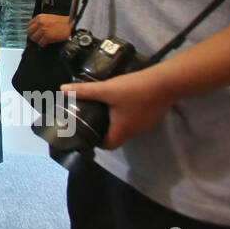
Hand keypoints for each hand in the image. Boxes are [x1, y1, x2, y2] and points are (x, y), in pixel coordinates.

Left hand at [26, 13, 71, 46]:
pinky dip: (43, 44)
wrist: (72, 24)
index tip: (33, 34)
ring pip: (34, 39)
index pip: (29, 26)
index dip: (31, 31)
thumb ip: (41, 22)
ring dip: (38, 41)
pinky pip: (41, 43)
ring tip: (44, 40)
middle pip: (30, 32)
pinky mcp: (47, 36)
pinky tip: (47, 42)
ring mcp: (43, 29)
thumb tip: (35, 30)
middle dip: (33, 37)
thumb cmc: (63, 22)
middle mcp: (40, 22)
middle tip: (38, 39)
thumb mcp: (49, 18)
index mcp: (40, 17)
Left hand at [61, 68, 175, 149]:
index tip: (88, 130)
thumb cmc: (134, 90)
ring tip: (105, 106)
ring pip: (127, 126)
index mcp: (122, 130)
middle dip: (104, 128)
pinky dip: (127, 112)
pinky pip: (136, 118)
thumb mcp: (107, 89)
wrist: (166, 82)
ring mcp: (146, 124)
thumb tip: (63, 89)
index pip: (108, 145)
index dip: (97, 141)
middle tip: (93, 115)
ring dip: (116, 119)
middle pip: (117, 136)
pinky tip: (123, 99)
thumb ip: (85, 91)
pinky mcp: (152, 115)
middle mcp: (134, 131)